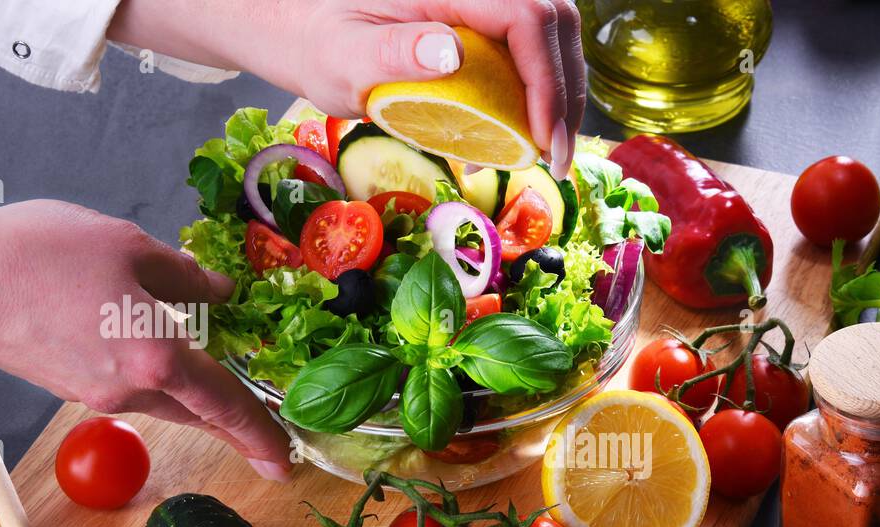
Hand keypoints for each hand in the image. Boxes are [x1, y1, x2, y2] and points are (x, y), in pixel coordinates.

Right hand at [0, 201, 291, 479]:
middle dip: (237, 427)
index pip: (225, 405)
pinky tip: (158, 350)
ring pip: (165, 400)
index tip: (286, 462)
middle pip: (199, 413)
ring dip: (195, 396)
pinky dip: (156, 377)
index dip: (261, 434)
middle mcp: (130, 389)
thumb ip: (184, 276)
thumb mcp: (127, 245)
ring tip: (222, 387)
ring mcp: (96, 394)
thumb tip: (222, 292)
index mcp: (156, 358)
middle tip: (271, 445)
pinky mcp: (70, 386)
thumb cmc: (34, 253)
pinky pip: (130, 387)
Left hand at [293, 1, 585, 177]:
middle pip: (555, 21)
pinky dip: (542, 94)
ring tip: (549, 152)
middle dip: (566, 92)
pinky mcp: (486, 23)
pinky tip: (526, 136)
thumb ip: (393, 53)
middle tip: (557, 157)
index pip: (526, 15)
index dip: (547, 80)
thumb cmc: (323, 46)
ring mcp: (483, 4)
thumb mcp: (346, 56)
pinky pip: (533, 49)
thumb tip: (451, 52)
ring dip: (562, 95)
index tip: (544, 140)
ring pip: (554, 36)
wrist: (312, 33)